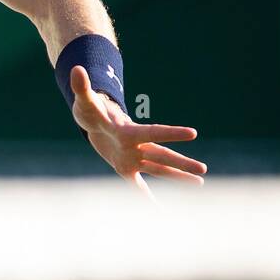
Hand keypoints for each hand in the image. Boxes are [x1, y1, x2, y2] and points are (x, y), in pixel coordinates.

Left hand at [69, 65, 206, 199]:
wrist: (93, 121)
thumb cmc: (90, 108)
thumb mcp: (85, 100)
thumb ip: (82, 87)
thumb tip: (77, 70)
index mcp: (127, 130)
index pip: (151, 132)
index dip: (170, 133)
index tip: (193, 133)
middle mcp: (135, 145)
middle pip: (161, 154)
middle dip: (180, 163)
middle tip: (203, 170)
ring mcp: (132, 157)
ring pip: (157, 168)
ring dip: (176, 177)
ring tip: (200, 184)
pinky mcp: (125, 167)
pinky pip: (137, 184)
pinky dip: (145, 197)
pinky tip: (159, 209)